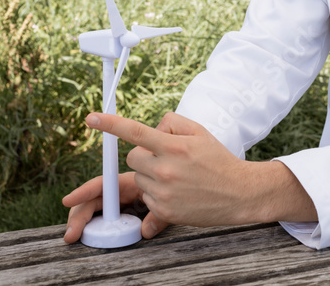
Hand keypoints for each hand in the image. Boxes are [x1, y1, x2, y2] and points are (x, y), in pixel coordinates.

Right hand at [61, 170, 169, 242]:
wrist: (180, 190)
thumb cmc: (172, 190)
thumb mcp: (167, 200)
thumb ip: (158, 215)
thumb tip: (145, 232)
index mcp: (126, 183)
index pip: (101, 185)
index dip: (83, 192)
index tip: (68, 200)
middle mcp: (117, 192)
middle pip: (91, 200)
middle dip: (78, 215)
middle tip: (70, 235)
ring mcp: (116, 203)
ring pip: (92, 211)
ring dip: (81, 222)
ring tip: (72, 236)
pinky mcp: (116, 214)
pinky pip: (99, 220)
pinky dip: (90, 228)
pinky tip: (82, 236)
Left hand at [84, 111, 316, 227]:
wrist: (239, 192)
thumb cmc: (217, 159)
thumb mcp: (199, 131)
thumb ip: (171, 123)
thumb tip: (150, 131)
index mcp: (173, 146)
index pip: (135, 131)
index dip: (110, 124)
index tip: (91, 118)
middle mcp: (165, 169)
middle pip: (132, 156)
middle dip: (144, 154)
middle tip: (167, 157)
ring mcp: (163, 192)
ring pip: (138, 177)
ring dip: (151, 174)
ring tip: (178, 176)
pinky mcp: (164, 211)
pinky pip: (146, 197)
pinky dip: (157, 192)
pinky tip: (179, 191)